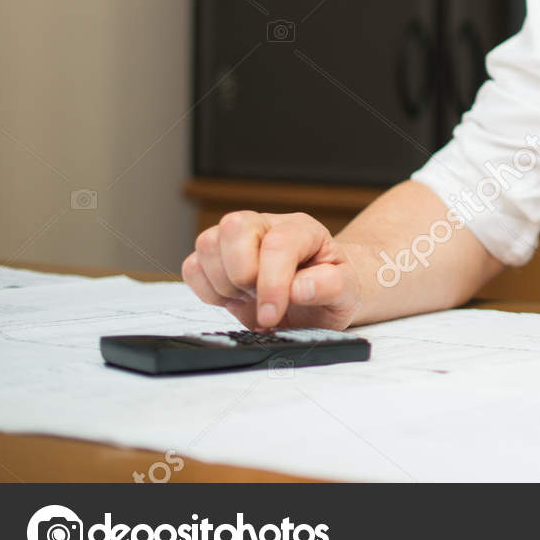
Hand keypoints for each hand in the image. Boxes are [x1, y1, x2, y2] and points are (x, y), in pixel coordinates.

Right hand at [182, 211, 363, 331]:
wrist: (319, 295)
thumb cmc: (331, 288)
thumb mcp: (347, 292)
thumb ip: (330, 286)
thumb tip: (299, 288)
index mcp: (302, 229)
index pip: (278, 243)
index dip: (272, 283)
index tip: (272, 315)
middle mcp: (266, 225)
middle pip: (235, 228)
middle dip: (244, 275)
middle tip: (261, 299)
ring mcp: (237, 239)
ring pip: (208, 244)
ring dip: (225, 284)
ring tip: (250, 298)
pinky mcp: (215, 258)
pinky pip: (192, 267)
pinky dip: (208, 291)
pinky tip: (234, 299)